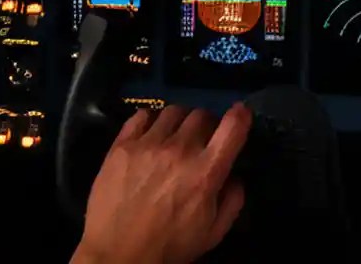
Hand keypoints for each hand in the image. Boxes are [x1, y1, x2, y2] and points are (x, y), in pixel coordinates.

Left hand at [73, 103, 251, 263]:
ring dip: (181, 122)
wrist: (119, 255)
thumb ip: (232, 201)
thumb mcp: (213, 233)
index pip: (232, 127)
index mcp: (206, 172)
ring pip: (173, 112)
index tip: (241, 114)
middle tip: (203, 139)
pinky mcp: (122, 145)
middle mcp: (179, 150)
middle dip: (208, 124)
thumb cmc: (170, 247)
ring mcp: (148, 145)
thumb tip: (235, 176)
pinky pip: (141, 115)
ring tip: (175, 136)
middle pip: (202, 115)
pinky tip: (150, 135)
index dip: (241, 115)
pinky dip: (151, 120)